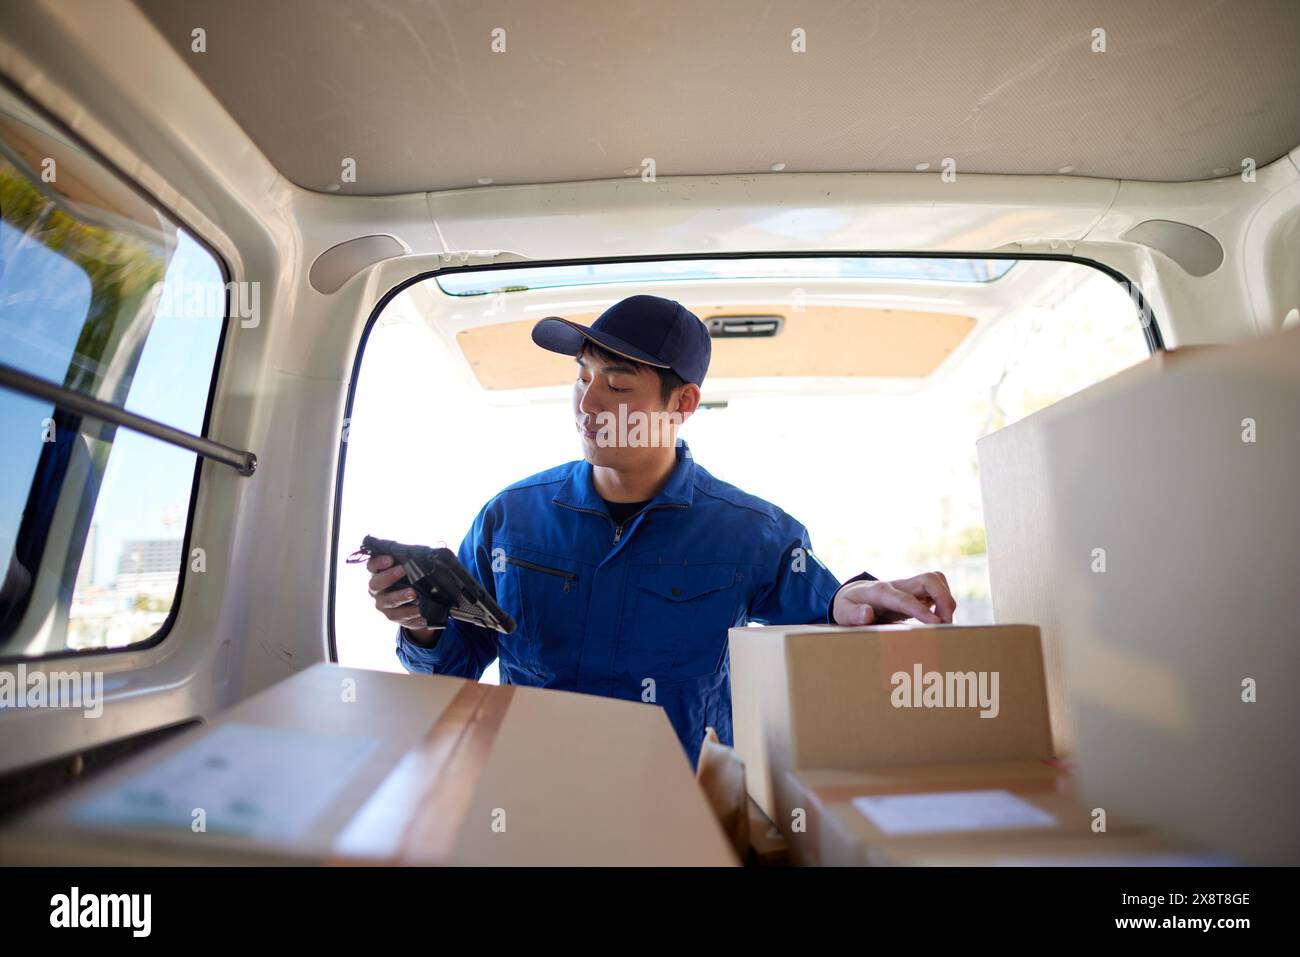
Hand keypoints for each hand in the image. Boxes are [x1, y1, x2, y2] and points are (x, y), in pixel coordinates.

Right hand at [367, 554, 437, 641]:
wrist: (414, 604)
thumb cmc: (410, 580)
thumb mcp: (410, 569)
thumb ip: (413, 561)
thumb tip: (430, 554)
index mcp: (378, 573)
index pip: (372, 566)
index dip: (378, 562)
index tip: (390, 559)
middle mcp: (377, 589)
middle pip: (376, 583)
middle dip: (389, 576)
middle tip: (403, 570)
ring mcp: (383, 604)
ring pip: (388, 600)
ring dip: (401, 596)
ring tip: (413, 593)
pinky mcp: (393, 616)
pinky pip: (400, 615)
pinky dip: (410, 612)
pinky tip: (419, 609)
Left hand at [832, 572, 955, 625]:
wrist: (852, 595)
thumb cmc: (848, 606)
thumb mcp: (843, 612)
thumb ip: (853, 614)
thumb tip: (867, 614)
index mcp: (879, 591)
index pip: (904, 598)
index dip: (921, 610)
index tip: (936, 624)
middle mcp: (898, 585)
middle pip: (929, 579)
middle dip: (944, 598)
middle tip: (947, 624)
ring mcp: (909, 587)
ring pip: (936, 580)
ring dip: (947, 600)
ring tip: (947, 624)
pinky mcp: (916, 592)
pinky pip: (936, 589)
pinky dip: (945, 602)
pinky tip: (941, 620)